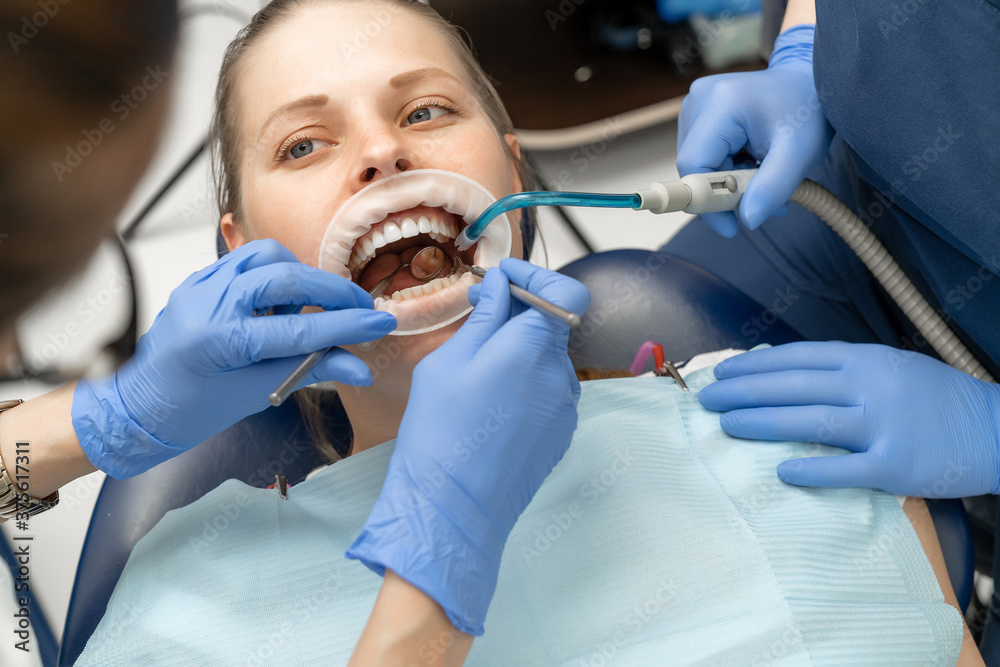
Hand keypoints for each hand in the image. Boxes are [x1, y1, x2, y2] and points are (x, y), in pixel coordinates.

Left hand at [72, 239, 396, 477]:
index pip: (298, 328)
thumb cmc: (195, 408)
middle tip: (360, 309)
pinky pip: (246, 260)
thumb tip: (359, 368)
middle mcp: (207, 303)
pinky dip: (275, 274)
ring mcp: (200, 285)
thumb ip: (312, 372)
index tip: (378, 322)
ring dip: (302, 275)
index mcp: (218, 341)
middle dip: (331, 291)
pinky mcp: (200, 277)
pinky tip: (285, 301)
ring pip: (266, 256)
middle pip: (285, 278)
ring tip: (318, 304)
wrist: (143, 406)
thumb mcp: (259, 393)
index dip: (345, 325)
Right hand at [346, 258, 589, 634]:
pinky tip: (489, 403)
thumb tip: (501, 285)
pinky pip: (546, 391)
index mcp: (534, 347)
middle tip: (478, 315)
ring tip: (476, 370)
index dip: (535, 277)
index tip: (503, 278)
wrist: (451, 506)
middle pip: (552, 324)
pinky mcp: (560, 433)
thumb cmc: (441, 431)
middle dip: (519, 314)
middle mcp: (561, 374)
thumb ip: (486, 316)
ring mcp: (565, 407)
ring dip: (519, 351)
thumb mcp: (450, 360)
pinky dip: (524, 383)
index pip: (565, 291)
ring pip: (546, 359)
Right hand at [676, 25, 833, 236]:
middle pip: (694, 167)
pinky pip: (703, 155)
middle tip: (762, 199)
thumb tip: (748, 220)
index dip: (707, 200)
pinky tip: (751, 164)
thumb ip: (773, 186)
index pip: (694, 164)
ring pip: (698, 165)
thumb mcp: (799, 152)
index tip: (732, 226)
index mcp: (720, 103)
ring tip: (762, 177)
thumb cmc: (806, 110)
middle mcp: (698, 100)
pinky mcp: (698, 113)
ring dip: (727, 183)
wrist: (807, 80)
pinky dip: (726, 170)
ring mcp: (695, 104)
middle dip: (725, 192)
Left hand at [698, 342, 999, 497]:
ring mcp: (883, 426)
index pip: (797, 358)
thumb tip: (784, 374)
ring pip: (809, 422)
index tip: (722, 373)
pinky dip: (811, 470)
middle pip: (793, 387)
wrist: (999, 430)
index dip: (755, 365)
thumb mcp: (891, 368)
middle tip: (706, 399)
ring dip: (762, 422)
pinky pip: (845, 469)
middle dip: (743, 392)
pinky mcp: (897, 466)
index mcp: (867, 360)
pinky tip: (779, 471)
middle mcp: (871, 387)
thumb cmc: (936, 399)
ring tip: (726, 425)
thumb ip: (843, 371)